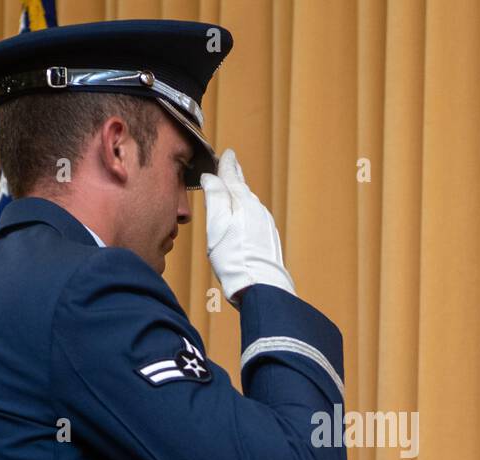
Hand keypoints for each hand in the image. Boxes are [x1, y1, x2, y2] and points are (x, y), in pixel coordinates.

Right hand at [199, 149, 295, 305]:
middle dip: (235, 176)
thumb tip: (211, 176)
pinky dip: (246, 211)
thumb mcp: (217, 224)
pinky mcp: (268, 239)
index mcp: (242, 202)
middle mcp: (257, 209)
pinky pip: (255, 217)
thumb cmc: (234, 258)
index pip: (233, 176)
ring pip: (250, 203)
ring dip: (241, 194)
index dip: (227, 164)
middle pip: (242, 188)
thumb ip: (215, 197)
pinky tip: (243, 218)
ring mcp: (265, 224)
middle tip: (231, 163)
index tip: (227, 153)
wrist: (262, 287)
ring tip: (234, 188)